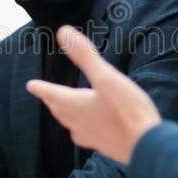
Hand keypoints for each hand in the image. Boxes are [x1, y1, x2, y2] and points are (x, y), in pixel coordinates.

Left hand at [26, 26, 161, 163]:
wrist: (147, 145)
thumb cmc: (127, 110)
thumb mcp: (106, 77)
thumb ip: (84, 55)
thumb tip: (63, 32)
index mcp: (77, 105)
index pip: (52, 94)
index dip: (41, 88)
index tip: (31, 85)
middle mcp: (80, 123)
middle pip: (60, 110)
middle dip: (52, 101)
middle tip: (45, 96)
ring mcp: (92, 137)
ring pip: (71, 124)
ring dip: (64, 115)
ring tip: (62, 110)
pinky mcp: (105, 145)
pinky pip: (86, 135)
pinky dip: (80, 128)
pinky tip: (87, 131)